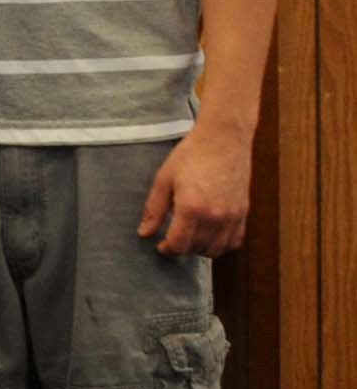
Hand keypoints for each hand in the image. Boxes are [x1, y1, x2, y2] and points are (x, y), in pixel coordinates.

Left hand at [138, 123, 253, 256]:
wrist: (223, 138)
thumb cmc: (192, 154)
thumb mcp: (164, 179)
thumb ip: (154, 209)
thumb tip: (144, 233)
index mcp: (192, 207)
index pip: (179, 244)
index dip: (167, 249)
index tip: (160, 246)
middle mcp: (215, 216)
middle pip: (197, 248)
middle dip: (182, 249)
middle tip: (172, 240)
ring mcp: (232, 215)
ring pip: (218, 248)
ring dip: (202, 249)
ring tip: (190, 239)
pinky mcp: (243, 211)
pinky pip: (235, 240)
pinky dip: (222, 244)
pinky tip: (210, 236)